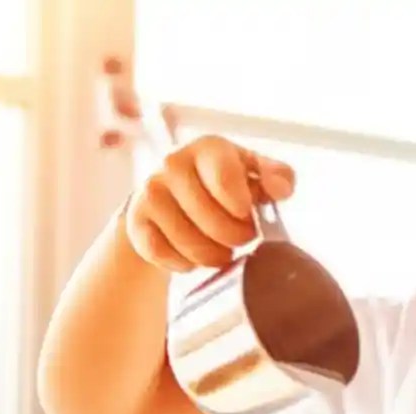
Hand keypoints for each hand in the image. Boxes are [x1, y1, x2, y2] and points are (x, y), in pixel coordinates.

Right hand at [126, 135, 295, 271]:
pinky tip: (193, 255)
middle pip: (211, 219)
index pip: (225, 178)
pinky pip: (162, 254)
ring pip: (188, 242)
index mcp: (209, 149)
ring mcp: (151, 191)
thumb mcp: (255, 174)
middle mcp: (174, 164)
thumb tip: (280, 189)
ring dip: (212, 256)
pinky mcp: (135, 220)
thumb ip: (278, 177)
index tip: (248, 215)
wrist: (174, 193)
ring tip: (221, 250)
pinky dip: (183, 263)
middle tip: (242, 238)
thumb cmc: (225, 183)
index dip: (241, 206)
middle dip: (235, 237)